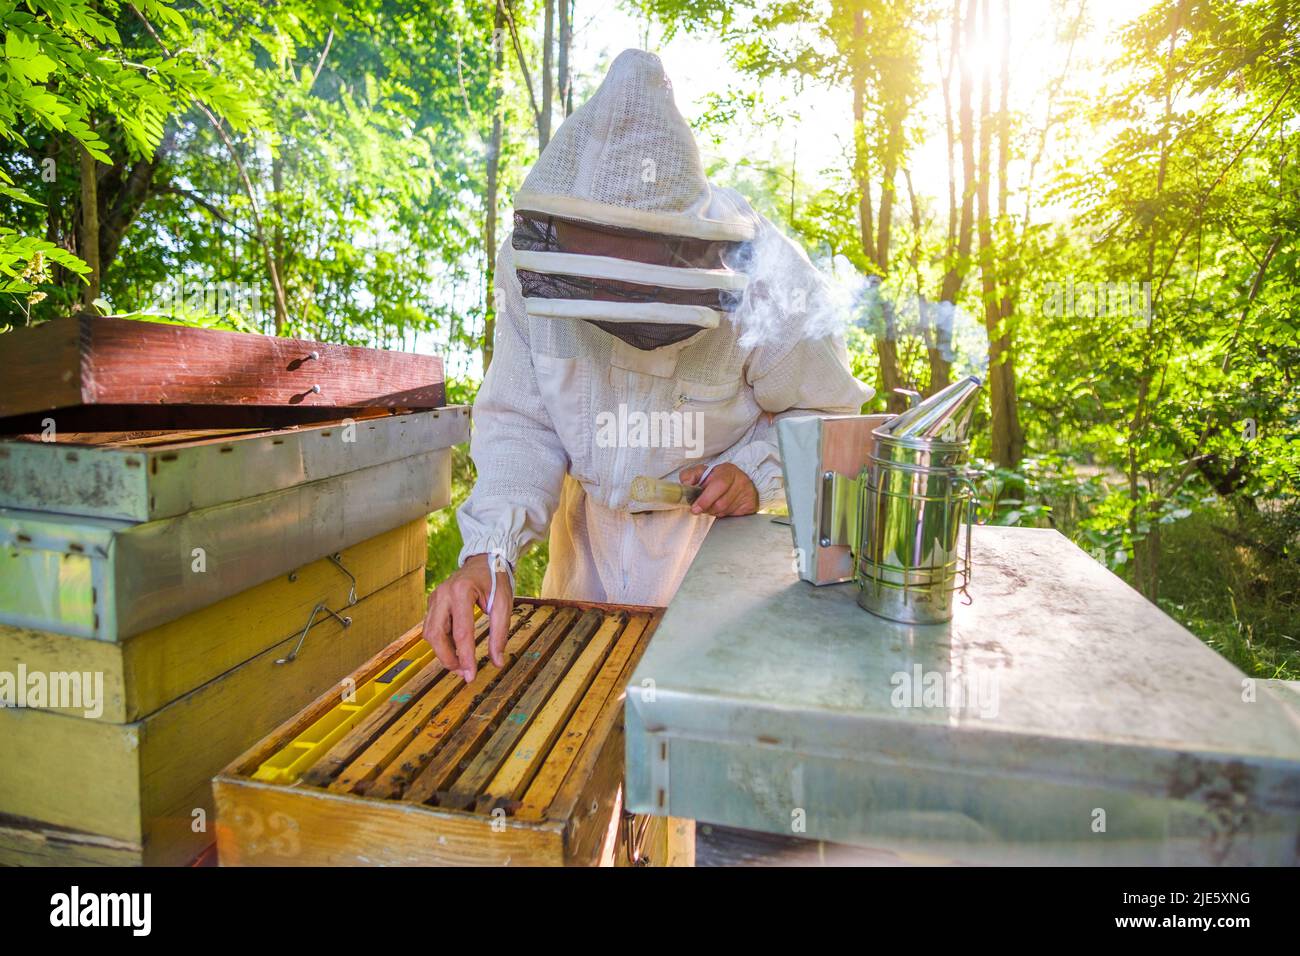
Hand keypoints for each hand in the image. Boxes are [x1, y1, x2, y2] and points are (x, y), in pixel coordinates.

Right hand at [422, 553, 512, 681]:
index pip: (461, 633)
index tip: (472, 675)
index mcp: (461, 592)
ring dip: (443, 652)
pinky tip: (456, 649)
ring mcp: (435, 598)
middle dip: (448, 658)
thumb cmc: (495, 579)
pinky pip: (432, 628)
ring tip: (461, 663)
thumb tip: (497, 661)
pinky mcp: (433, 603)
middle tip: (463, 672)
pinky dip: (442, 642)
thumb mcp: (505, 603)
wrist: (484, 560)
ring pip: (429, 634)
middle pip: (436, 635)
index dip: (466, 658)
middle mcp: (443, 594)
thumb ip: (500, 632)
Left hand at [680, 462, 759, 516]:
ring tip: (710, 506)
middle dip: (707, 508)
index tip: (695, 508)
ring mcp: (747, 493)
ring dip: (714, 512)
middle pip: (721, 502)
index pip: (718, 485)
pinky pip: (733, 515)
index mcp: (728, 470)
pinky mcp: (750, 505)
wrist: (742, 483)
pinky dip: (723, 515)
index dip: (705, 499)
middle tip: (698, 510)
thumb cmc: (719, 478)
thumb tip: (685, 483)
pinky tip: (721, 509)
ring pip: (725, 511)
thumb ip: (691, 475)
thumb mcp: (704, 472)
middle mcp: (740, 481)